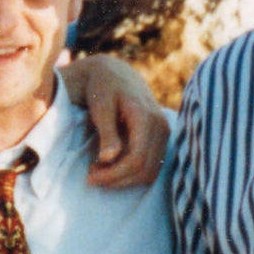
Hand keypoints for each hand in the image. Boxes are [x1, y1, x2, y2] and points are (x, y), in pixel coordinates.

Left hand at [61, 54, 168, 187]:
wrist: (115, 73)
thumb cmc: (103, 88)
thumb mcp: (100, 106)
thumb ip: (106, 131)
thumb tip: (110, 158)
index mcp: (146, 117)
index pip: (137, 159)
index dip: (114, 175)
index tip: (90, 177)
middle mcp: (160, 126)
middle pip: (144, 169)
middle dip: (117, 180)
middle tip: (91, 177)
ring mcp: (164, 133)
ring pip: (150, 172)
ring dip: (124, 179)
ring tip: (98, 172)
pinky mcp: (161, 138)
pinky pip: (151, 165)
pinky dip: (131, 173)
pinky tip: (110, 166)